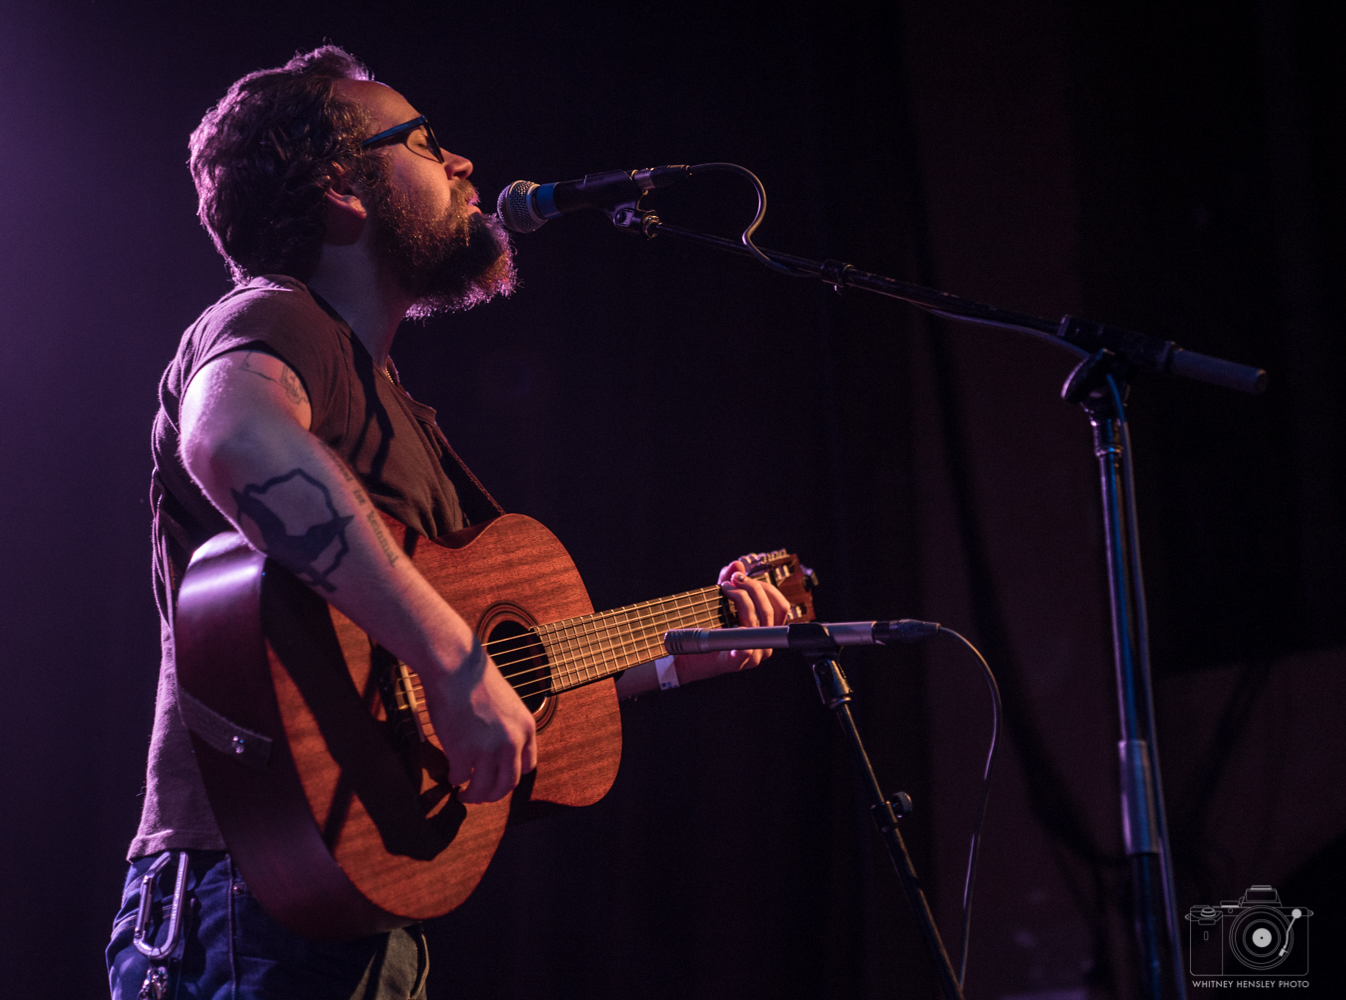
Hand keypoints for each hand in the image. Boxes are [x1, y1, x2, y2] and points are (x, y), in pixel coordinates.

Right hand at [422, 643, 536, 804]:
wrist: (456, 666)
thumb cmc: (475, 680)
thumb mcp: (507, 704)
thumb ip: (507, 728)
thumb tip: (497, 752)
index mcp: (526, 728)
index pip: (528, 765)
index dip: (512, 775)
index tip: (499, 778)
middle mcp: (512, 741)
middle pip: (508, 783)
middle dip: (493, 794)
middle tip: (480, 796)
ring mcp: (488, 749)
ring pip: (484, 788)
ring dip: (473, 795)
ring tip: (463, 794)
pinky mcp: (463, 752)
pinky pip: (460, 777)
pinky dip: (454, 779)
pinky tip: (450, 775)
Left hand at [674, 559, 792, 684]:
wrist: (687, 655)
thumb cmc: (708, 628)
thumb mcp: (722, 600)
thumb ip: (731, 581)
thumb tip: (737, 564)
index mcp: (767, 631)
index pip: (781, 606)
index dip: (765, 588)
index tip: (743, 577)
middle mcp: (765, 644)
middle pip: (768, 609)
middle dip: (751, 588)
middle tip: (731, 580)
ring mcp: (753, 655)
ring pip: (755, 620)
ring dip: (741, 598)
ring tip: (724, 589)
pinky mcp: (736, 662)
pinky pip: (745, 649)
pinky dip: (740, 634)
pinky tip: (733, 625)